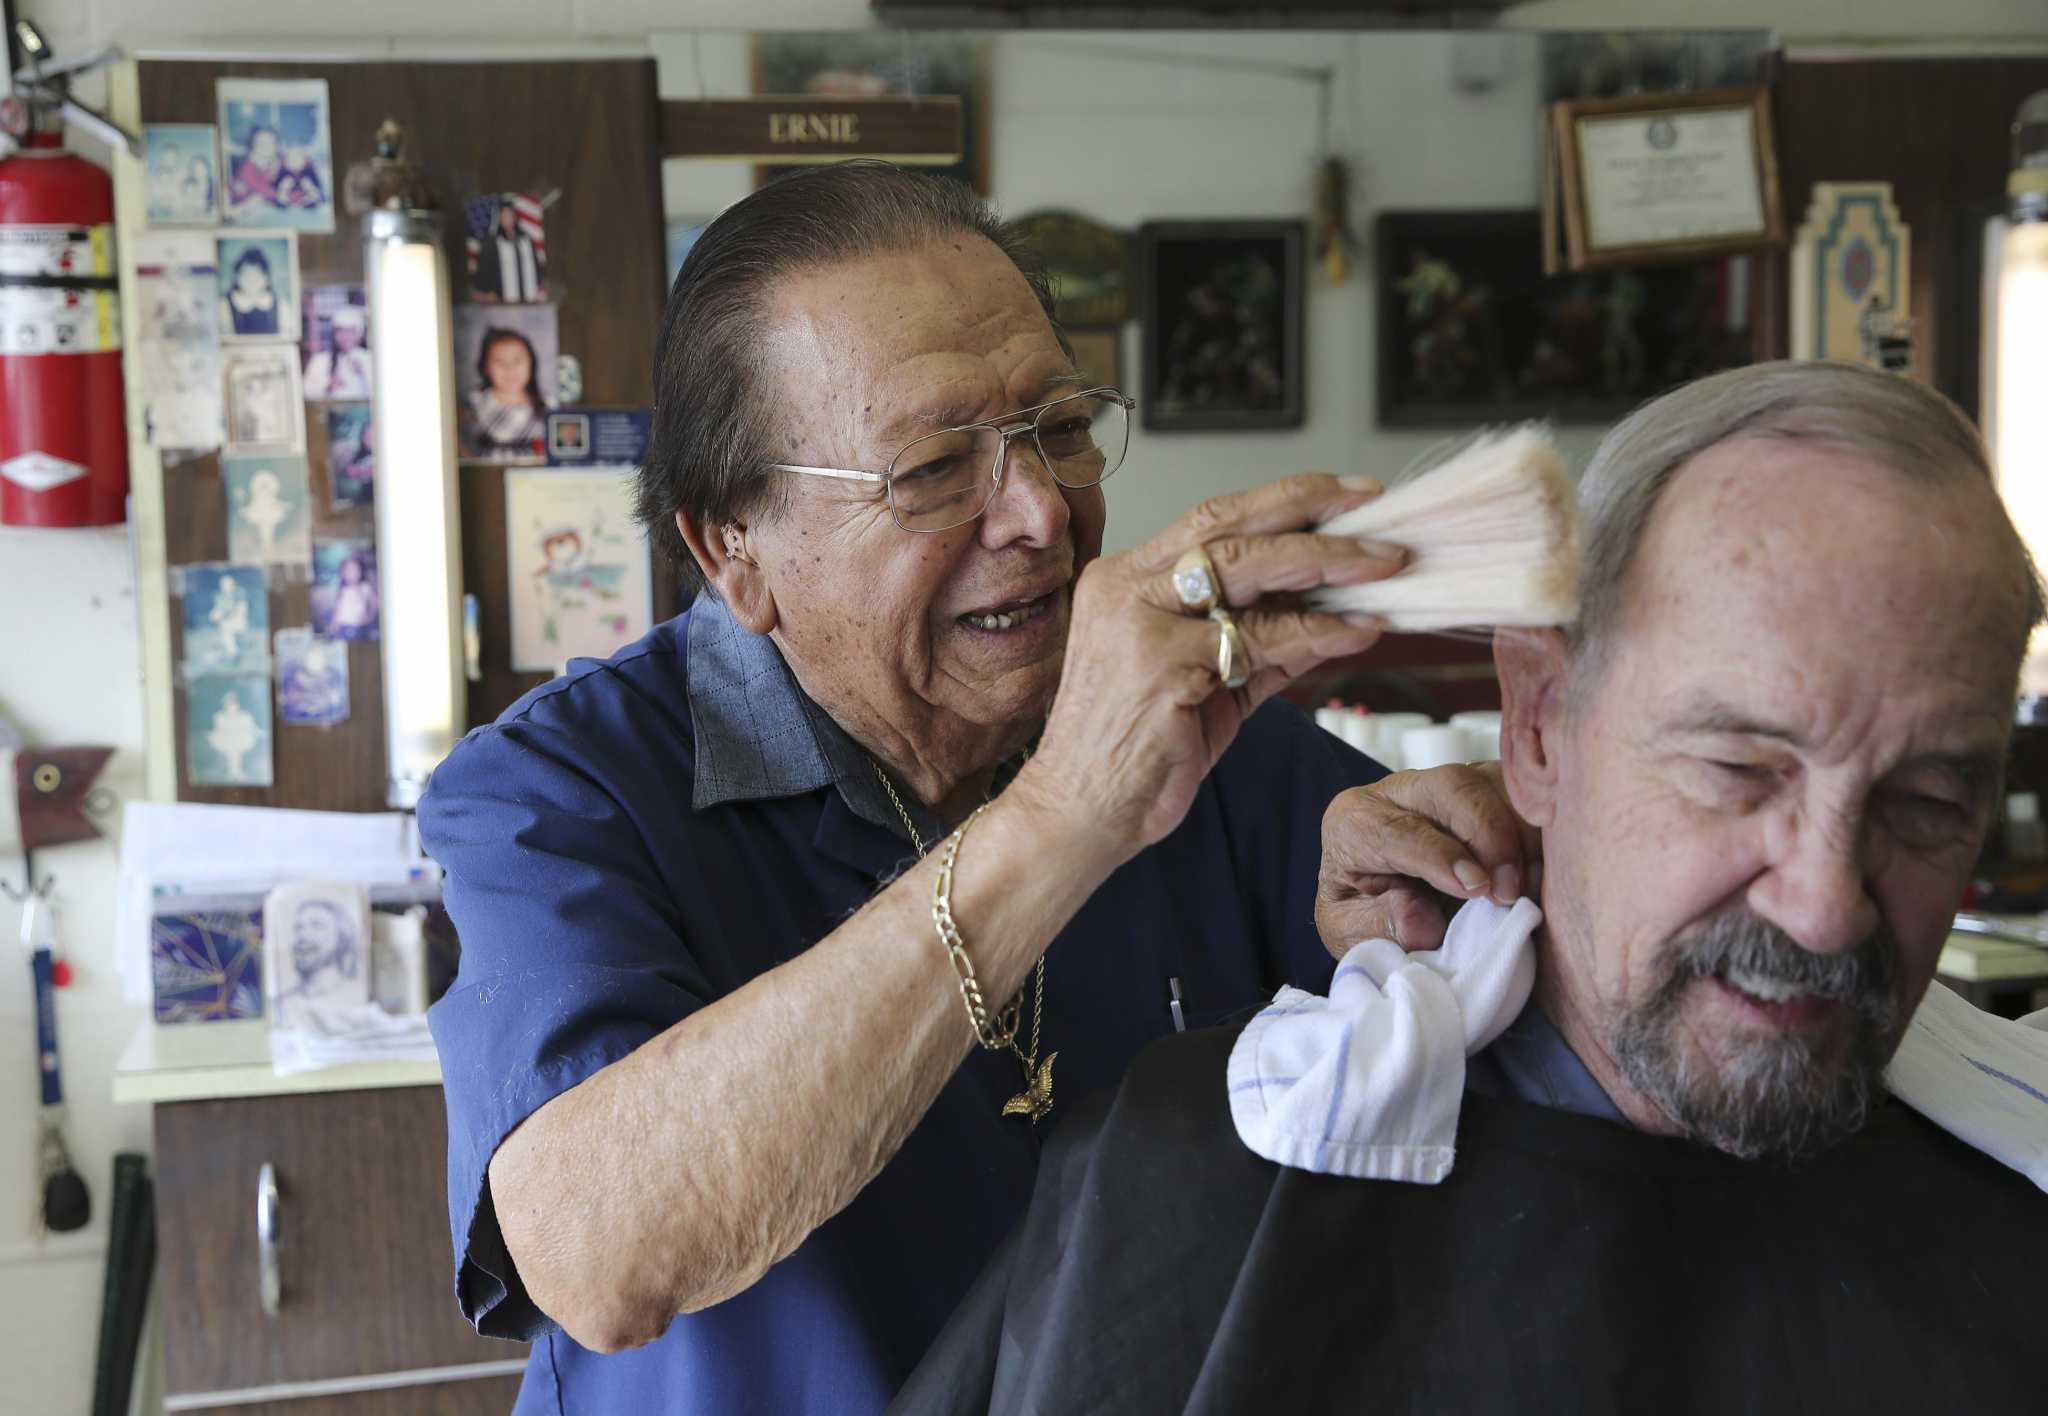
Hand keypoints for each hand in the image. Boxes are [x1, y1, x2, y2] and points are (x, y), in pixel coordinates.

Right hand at [1014, 474, 1403, 862]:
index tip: (1346, 495)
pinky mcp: (1160, 665)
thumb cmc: (1137, 753)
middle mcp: (1126, 587)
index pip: (1213, 519)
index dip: (1285, 499)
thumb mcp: (1208, 684)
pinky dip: (1317, 633)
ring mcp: (1139, 623)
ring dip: (1326, 564)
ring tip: (1384, 566)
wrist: (1081, 814)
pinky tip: (1357, 631)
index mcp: (1128, 579)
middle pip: (1228, 524)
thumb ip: (1262, 644)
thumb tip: (1336, 613)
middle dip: (1310, 507)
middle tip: (1374, 507)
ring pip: (1245, 569)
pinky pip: (1257, 639)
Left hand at [1315, 761, 1539, 957]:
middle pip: (1451, 787)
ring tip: (1529, 884)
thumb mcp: (1352, 930)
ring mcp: (1445, 785)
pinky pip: (1519, 791)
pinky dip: (1538, 824)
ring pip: (1491, 783)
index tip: (1477, 887)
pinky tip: (1545, 865)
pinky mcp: (1482, 788)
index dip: (1440, 857)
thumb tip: (1420, 923)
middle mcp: (1398, 792)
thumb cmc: (1366, 913)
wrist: (1380, 895)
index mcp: (1353, 823)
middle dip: (1489, 835)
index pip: (1399, 829)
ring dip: (1520, 830)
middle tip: (1507, 891)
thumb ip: (1379, 926)